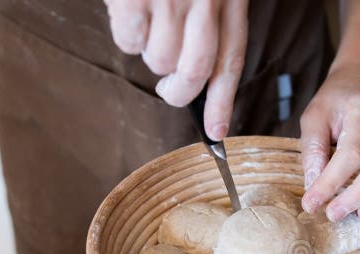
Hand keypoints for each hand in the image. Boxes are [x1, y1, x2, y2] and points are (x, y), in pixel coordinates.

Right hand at [104, 0, 248, 139]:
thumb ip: (210, 24)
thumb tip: (195, 79)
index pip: (231, 60)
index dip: (222, 102)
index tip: (216, 132)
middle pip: (196, 72)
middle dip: (179, 93)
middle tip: (167, 89)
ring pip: (160, 61)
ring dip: (150, 53)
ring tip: (149, 25)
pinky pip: (130, 42)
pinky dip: (127, 36)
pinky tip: (131, 14)